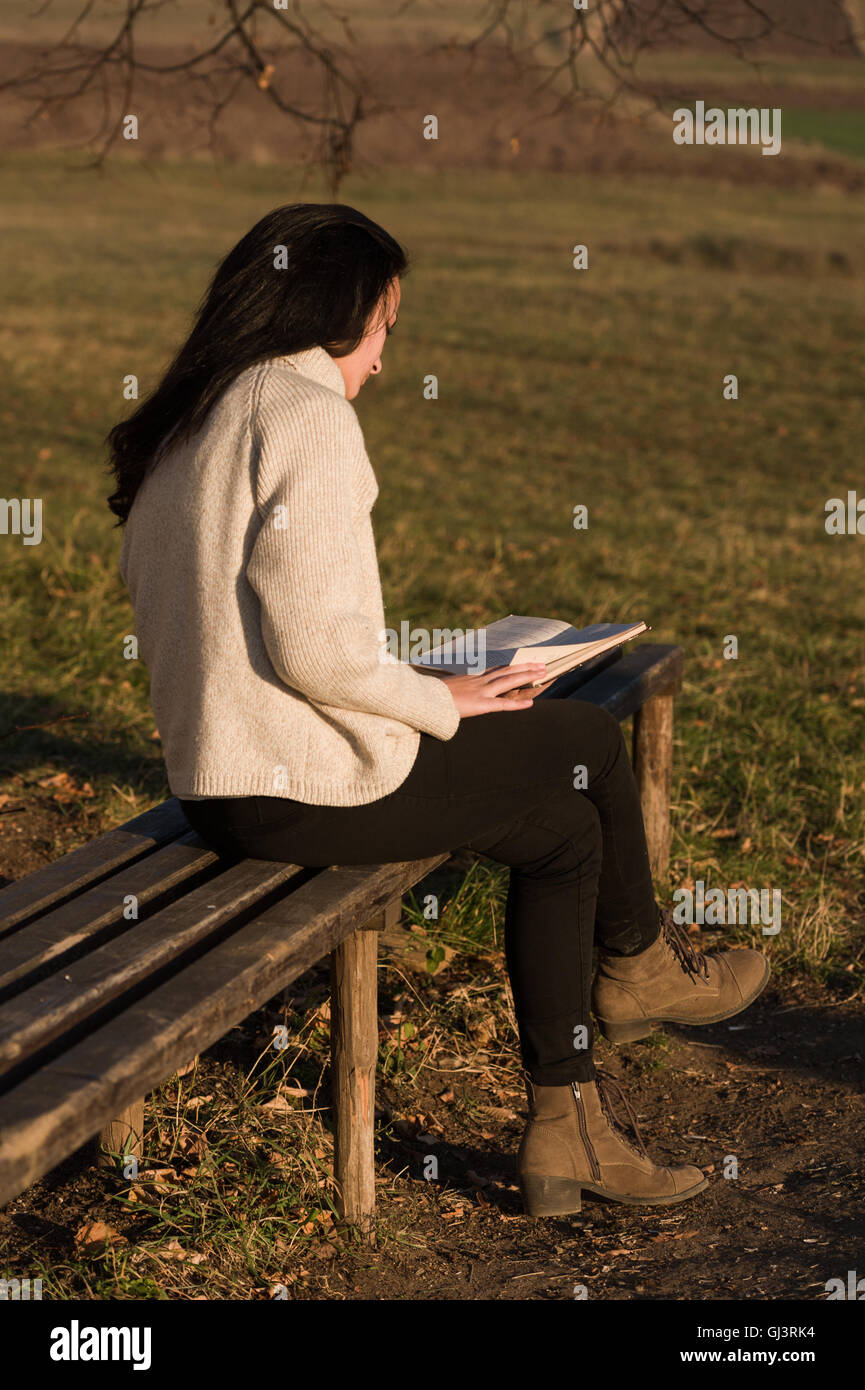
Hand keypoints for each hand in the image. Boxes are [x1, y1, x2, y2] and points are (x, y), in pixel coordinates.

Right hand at [413, 662, 549, 716]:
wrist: (423, 699)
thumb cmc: (431, 696)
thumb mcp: (446, 689)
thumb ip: (456, 689)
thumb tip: (455, 691)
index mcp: (472, 679)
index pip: (497, 670)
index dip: (512, 667)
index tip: (524, 663)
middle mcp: (479, 681)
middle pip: (507, 671)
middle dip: (526, 668)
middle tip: (542, 665)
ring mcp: (481, 692)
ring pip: (509, 681)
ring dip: (527, 676)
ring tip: (543, 673)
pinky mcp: (480, 705)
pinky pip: (502, 705)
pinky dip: (517, 704)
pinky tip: (530, 705)